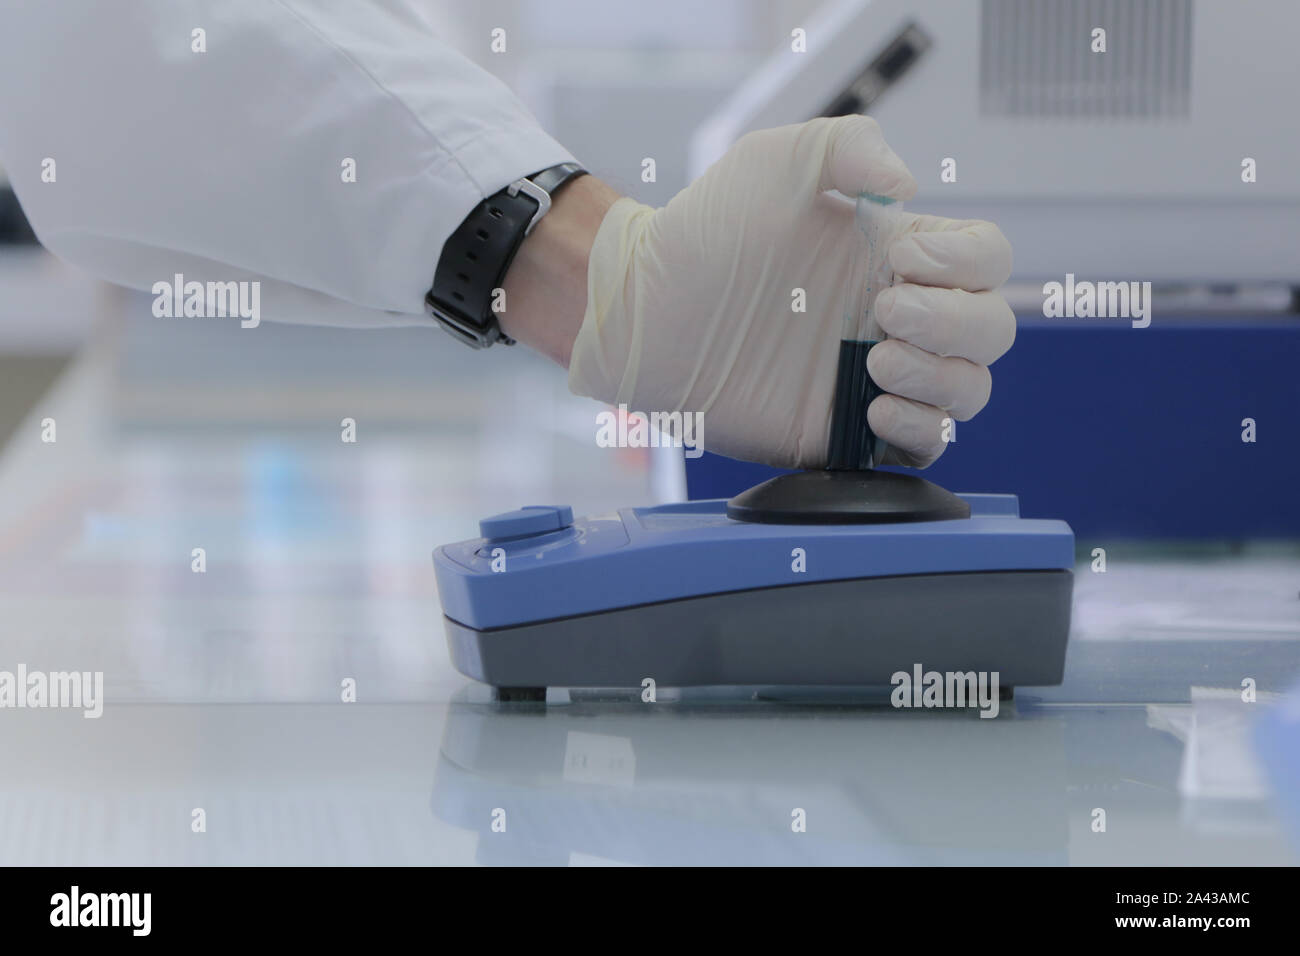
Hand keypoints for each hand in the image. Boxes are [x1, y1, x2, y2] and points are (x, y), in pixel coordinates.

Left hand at [513, 116, 1014, 467]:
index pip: (987, 260)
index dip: (967, 262)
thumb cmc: (705, 232)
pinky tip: (869, 409)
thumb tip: (910, 184)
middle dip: (952, 324)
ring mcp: (875, 376)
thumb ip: (850, 145)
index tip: (904, 258)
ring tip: (873, 363)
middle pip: (991, 330)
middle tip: (880, 315)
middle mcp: (898, 316)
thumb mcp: (777, 159)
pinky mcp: (846, 432)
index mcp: (897, 254)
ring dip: (938, 378)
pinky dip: (917, 430)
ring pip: (969, 391)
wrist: (647, 311)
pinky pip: (923, 447)